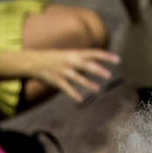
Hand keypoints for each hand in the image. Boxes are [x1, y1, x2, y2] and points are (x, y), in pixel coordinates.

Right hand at [0, 48, 118, 102]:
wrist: (34, 62)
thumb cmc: (54, 58)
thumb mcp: (68, 54)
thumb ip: (81, 59)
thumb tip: (96, 65)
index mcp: (74, 53)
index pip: (94, 53)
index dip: (106, 56)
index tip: (118, 59)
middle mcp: (70, 61)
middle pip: (87, 64)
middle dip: (98, 69)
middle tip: (109, 75)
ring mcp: (63, 71)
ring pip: (77, 77)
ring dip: (88, 83)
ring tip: (97, 88)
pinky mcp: (57, 81)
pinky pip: (67, 88)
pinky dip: (74, 94)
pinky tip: (81, 99)